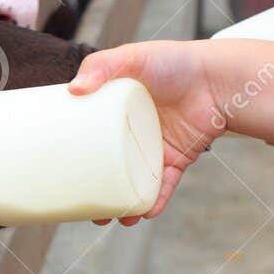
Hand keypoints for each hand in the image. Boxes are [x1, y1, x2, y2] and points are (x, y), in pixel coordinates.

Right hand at [68, 41, 226, 223]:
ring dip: (121, 202)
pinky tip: (143, 213)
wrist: (218, 78)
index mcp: (114, 109)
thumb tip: (74, 90)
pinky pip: (162, 186)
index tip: (56, 168)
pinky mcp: (175, 159)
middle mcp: (131, 131)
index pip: (87, 132)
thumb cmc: (174, 61)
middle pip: (106, 164)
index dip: (71, 151)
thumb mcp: (131, 56)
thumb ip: (100, 66)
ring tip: (110, 217)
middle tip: (79, 202)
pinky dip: (154, 202)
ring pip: (131, 182)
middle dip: (93, 186)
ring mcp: (153, 147)